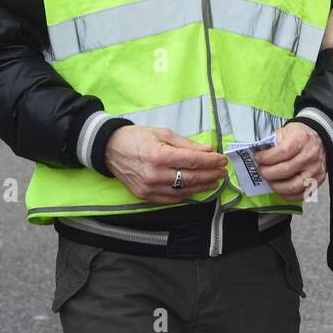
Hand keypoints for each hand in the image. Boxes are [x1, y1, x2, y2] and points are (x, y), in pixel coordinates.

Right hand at [105, 125, 226, 203]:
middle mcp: (155, 174)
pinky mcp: (145, 196)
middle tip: (222, 172)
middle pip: (191, 177)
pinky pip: (171, 199)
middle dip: (210, 174)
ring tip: (214, 182)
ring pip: (183, 191)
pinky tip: (196, 189)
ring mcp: (149, 188)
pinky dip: (186, 195)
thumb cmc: (137, 138)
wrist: (110, 149)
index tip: (222, 160)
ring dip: (202, 187)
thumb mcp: (163, 133)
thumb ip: (187, 144)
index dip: (211, 161)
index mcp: (160, 155)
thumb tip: (208, 150)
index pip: (193, 161)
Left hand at [255, 122, 325, 201]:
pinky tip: (280, 189)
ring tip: (269, 181)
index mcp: (301, 140)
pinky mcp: (318, 181)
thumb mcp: (285, 131)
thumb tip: (259, 154)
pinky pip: (301, 194)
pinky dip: (287, 195)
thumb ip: (272, 142)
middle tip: (261, 171)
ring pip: (293, 186)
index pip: (282, 152)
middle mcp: (310, 155)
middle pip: (285, 170)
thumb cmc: (300, 136)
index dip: (266, 157)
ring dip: (276, 186)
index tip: (258, 158)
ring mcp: (315, 170)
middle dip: (268, 173)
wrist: (320, 139)